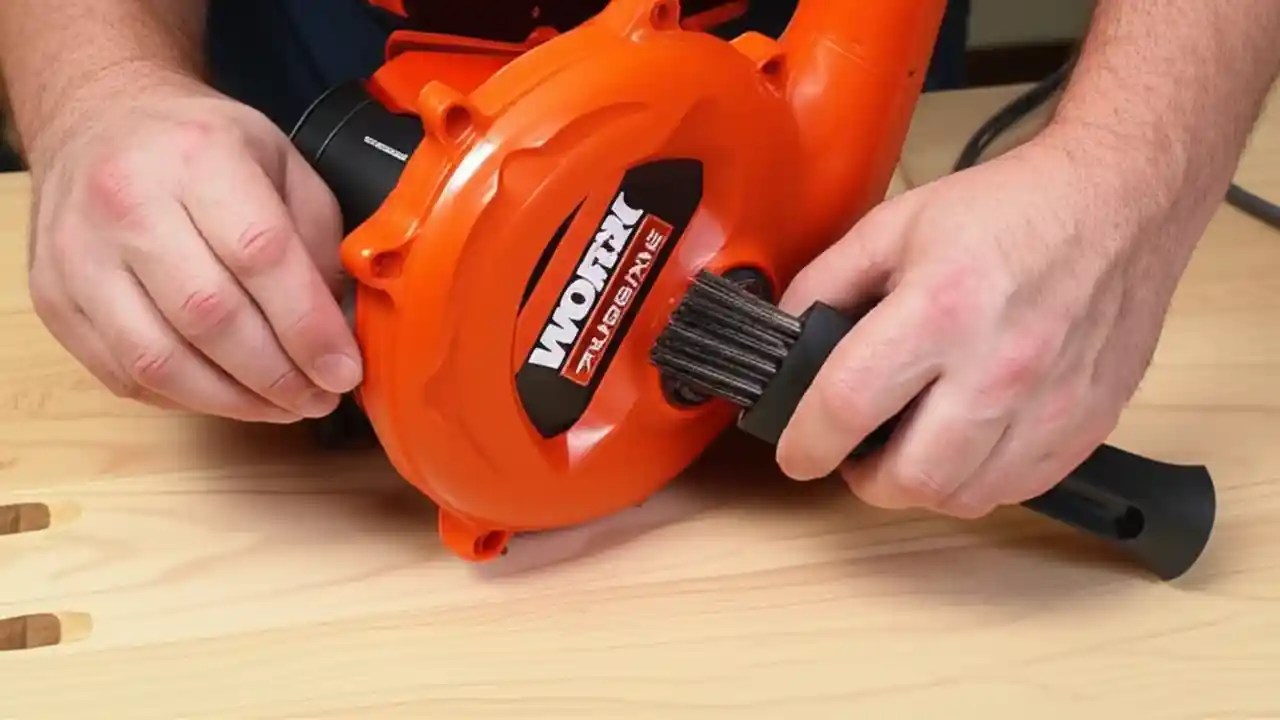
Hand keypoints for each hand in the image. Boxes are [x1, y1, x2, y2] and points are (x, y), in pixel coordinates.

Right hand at [26, 66, 359, 422]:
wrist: (95, 119)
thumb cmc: (199, 146)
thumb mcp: (280, 161)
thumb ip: (318, 238)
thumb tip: (342, 327)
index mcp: (198, 157)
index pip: (261, 254)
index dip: (308, 326)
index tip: (343, 370)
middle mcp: (127, 201)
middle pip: (210, 316)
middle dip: (278, 375)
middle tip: (320, 397)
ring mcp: (78, 254)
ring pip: (160, 359)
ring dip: (233, 400)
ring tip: (282, 406)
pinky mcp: (53, 297)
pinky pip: (123, 373)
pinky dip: (185, 399)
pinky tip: (228, 394)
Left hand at [775, 128, 1215, 517]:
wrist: (1119, 202)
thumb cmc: (1008, 211)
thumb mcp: (894, 226)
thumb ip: (827, 283)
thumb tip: (788, 336)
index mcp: (940, 310)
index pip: (848, 407)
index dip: (805, 442)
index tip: (796, 450)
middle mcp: (999, 368)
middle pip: (908, 479)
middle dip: (863, 478)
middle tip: (855, 452)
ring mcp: (1050, 405)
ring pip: (962, 497)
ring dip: (921, 484)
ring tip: (911, 446)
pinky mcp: (1088, 424)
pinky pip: (1016, 490)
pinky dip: (978, 481)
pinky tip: (966, 442)